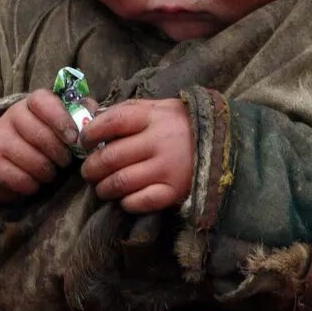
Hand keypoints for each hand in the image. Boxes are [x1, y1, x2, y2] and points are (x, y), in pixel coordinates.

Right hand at [0, 90, 75, 211]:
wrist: (0, 169)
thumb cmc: (37, 145)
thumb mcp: (55, 126)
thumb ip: (77, 115)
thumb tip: (95, 110)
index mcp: (29, 104)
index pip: (43, 101)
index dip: (61, 119)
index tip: (73, 138)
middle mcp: (10, 118)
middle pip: (43, 136)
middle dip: (60, 155)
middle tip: (63, 161)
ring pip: (35, 162)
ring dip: (48, 173)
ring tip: (47, 171)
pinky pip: (23, 180)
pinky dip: (33, 185)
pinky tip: (31, 181)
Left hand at [78, 98, 192, 211]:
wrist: (226, 145)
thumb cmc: (185, 125)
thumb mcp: (160, 108)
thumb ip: (130, 111)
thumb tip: (95, 121)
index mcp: (154, 117)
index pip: (112, 122)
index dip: (91, 133)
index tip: (84, 141)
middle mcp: (159, 142)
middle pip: (111, 156)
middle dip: (91, 167)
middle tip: (88, 172)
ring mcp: (168, 168)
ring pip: (120, 182)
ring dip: (103, 187)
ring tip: (101, 187)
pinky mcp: (175, 191)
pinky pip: (140, 201)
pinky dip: (126, 202)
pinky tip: (123, 199)